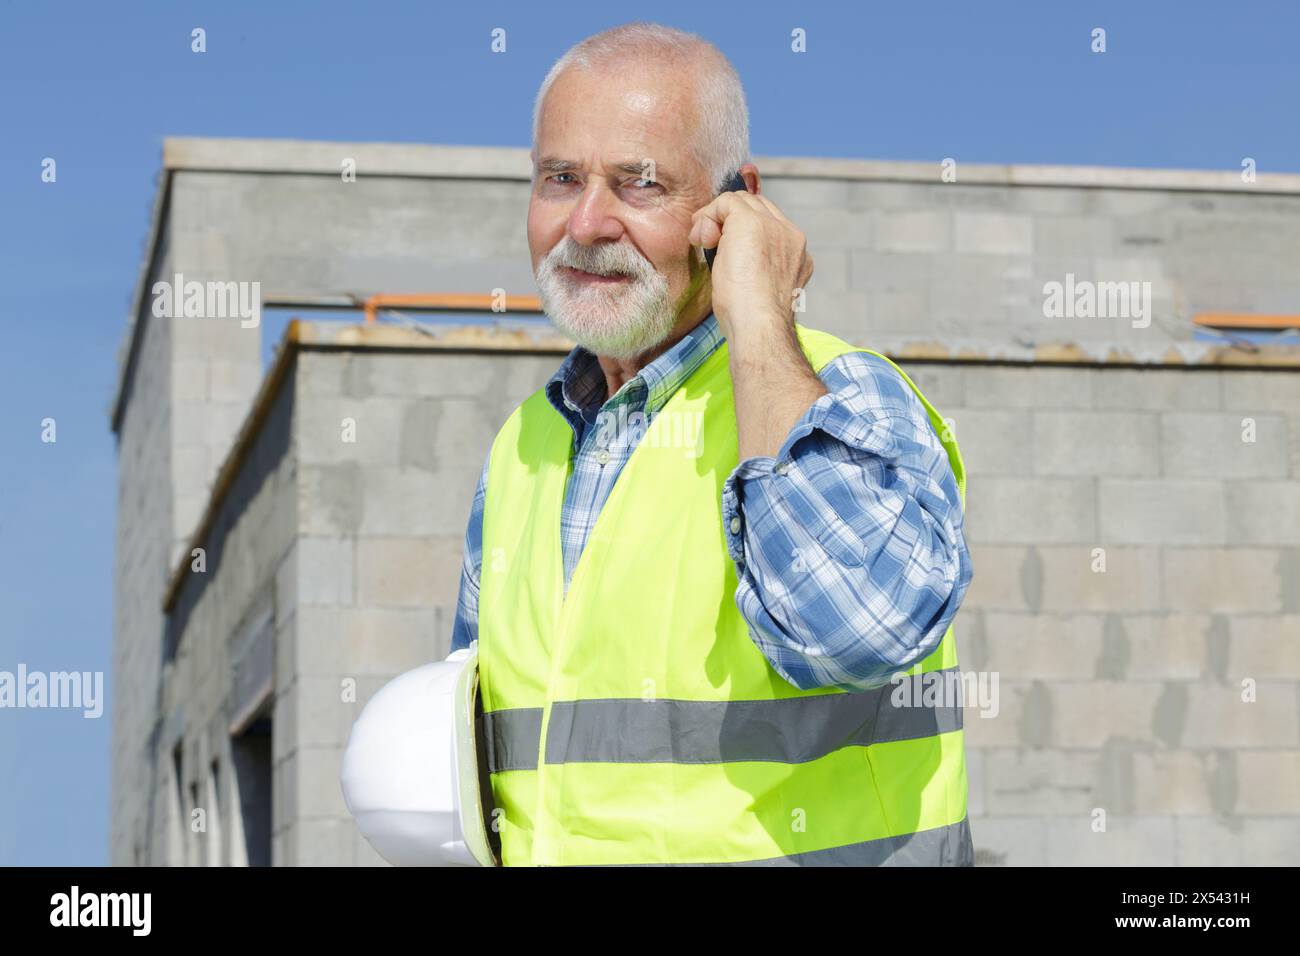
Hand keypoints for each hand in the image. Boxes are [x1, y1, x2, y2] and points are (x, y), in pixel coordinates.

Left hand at [688, 190, 813, 342]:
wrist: (759, 325)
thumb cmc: (753, 320)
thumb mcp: (759, 288)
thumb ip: (753, 266)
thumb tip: (725, 252)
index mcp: (796, 254)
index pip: (770, 224)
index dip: (743, 229)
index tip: (722, 247)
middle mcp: (790, 236)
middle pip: (757, 206)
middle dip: (729, 218)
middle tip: (707, 241)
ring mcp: (773, 226)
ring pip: (742, 201)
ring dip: (717, 216)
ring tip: (702, 241)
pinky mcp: (750, 222)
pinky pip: (726, 201)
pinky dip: (709, 214)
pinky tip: (701, 237)